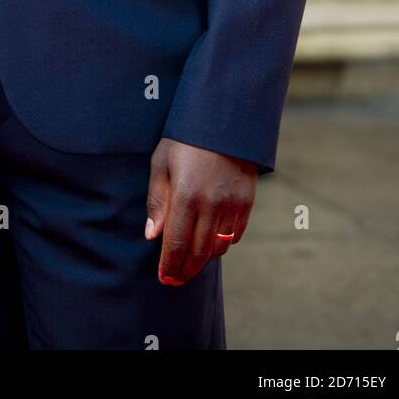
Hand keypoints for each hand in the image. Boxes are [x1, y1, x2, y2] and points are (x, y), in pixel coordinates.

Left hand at [145, 137, 256, 285]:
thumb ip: (157, 200)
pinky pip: (234, 236)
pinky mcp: (246, 202)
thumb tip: (152, 235)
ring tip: (190, 263)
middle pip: (197, 252)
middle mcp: (211, 204)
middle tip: (175, 280)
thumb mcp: (162, 162)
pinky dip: (222, 245)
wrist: (225, 118)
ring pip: (217, 248)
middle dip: (185, 270)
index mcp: (185, 195)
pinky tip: (211, 244)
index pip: (175, 244)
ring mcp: (231, 205)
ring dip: (203, 260)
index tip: (164, 279)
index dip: (169, 266)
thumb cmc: (186, 138)